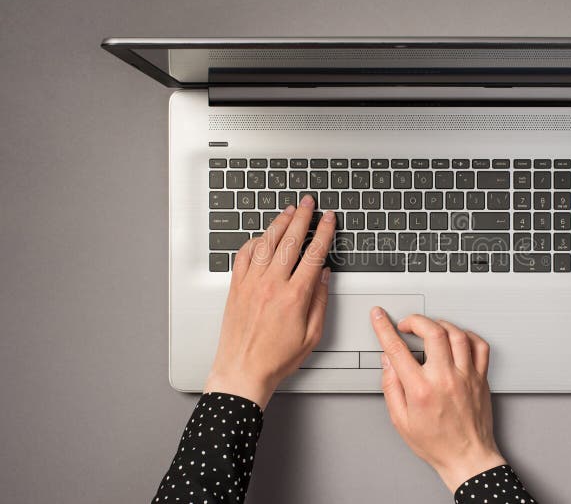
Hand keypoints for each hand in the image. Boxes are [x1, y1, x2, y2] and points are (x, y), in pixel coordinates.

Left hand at [204, 195, 334, 407]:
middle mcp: (271, 285)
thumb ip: (320, 301)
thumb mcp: (312, 335)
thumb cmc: (276, 359)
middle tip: (309, 203)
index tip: (329, 219)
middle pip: (291, 241)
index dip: (324, 232)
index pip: (314, 254)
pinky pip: (243, 255)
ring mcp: (251, 283)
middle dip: (303, 218)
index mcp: (294, 296)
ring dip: (280, 223)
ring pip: (267, 243)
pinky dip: (254, 241)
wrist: (242, 371)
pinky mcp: (236, 287)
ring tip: (289, 210)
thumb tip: (323, 276)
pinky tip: (262, 235)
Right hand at [371, 309, 505, 492]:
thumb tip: (388, 361)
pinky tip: (456, 339)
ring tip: (430, 329)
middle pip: (433, 331)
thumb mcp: (401, 421)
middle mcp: (446, 379)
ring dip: (440, 325)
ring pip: (457, 334)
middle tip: (407, 324)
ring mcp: (466, 376)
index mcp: (422, 390)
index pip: (398, 349)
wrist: (468, 458)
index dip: (384, 327)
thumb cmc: (437, 444)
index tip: (379, 316)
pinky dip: (467, 335)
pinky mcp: (481, 378)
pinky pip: (479, 346)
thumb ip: (391, 387)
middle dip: (416, 320)